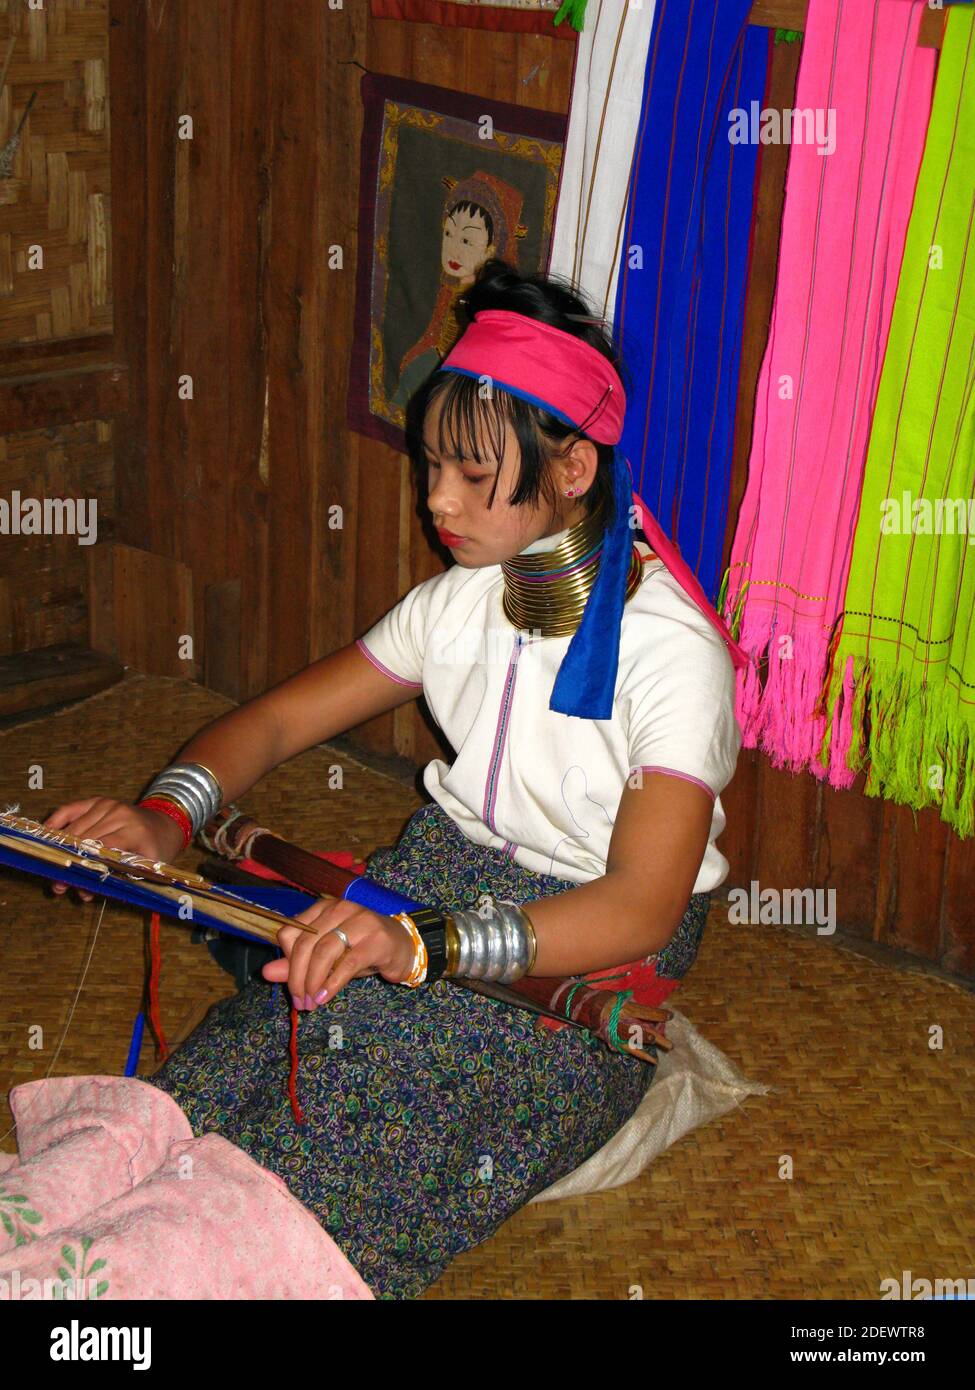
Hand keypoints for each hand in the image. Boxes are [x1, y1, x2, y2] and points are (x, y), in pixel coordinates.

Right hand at [42, 798, 187, 902]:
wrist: (165, 826)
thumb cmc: (156, 851)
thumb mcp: (147, 869)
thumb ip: (119, 879)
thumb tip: (84, 891)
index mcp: (133, 831)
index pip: (99, 850)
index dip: (81, 868)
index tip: (68, 884)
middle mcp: (119, 814)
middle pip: (83, 841)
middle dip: (69, 864)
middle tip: (59, 886)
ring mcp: (107, 805)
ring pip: (73, 829)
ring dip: (61, 851)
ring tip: (56, 873)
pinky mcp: (98, 801)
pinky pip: (69, 810)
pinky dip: (56, 823)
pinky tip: (47, 838)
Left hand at [261, 896, 416, 1010]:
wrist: (404, 947)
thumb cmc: (362, 950)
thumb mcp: (327, 957)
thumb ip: (297, 963)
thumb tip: (266, 973)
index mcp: (323, 908)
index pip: (290, 932)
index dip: (286, 962)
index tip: (292, 988)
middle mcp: (340, 909)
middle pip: (304, 944)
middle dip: (297, 978)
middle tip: (300, 1002)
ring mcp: (360, 921)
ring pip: (323, 952)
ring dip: (313, 982)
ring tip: (312, 1003)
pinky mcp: (377, 939)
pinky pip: (347, 963)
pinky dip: (332, 983)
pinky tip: (326, 997)